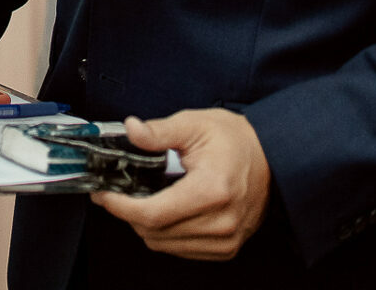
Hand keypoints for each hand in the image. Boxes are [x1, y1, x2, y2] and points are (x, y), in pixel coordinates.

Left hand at [92, 109, 270, 260]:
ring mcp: (226, 239)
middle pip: (155, 232)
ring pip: (165, 245)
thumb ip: (159, 131)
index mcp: (212, 190)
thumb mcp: (194, 124)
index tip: (103, 194)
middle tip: (118, 193)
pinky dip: (166, 234)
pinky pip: (181, 250)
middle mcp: (221, 221)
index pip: (152, 214)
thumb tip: (131, 129)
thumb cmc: (235, 140)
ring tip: (141, 200)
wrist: (272, 158)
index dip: (120, 206)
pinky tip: (165, 211)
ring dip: (146, 226)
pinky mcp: (226, 248)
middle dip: (128, 213)